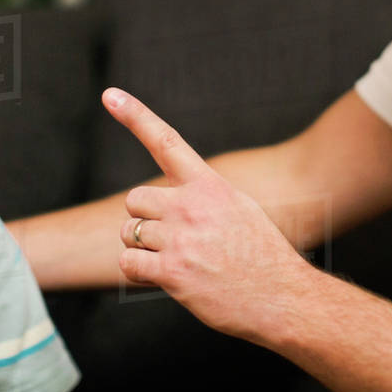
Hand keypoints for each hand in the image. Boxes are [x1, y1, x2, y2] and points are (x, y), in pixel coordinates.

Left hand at [104, 87, 311, 340]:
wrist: (282, 298)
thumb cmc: (261, 255)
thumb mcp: (239, 208)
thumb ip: (204, 195)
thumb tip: (174, 196)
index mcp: (210, 185)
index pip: (166, 141)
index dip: (135, 116)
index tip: (109, 94)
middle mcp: (192, 206)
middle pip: (137, 200)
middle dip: (146, 219)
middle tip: (174, 238)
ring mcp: (180, 239)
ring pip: (129, 233)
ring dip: (142, 248)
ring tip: (178, 260)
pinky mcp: (172, 272)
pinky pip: (128, 264)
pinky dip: (138, 272)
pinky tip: (164, 277)